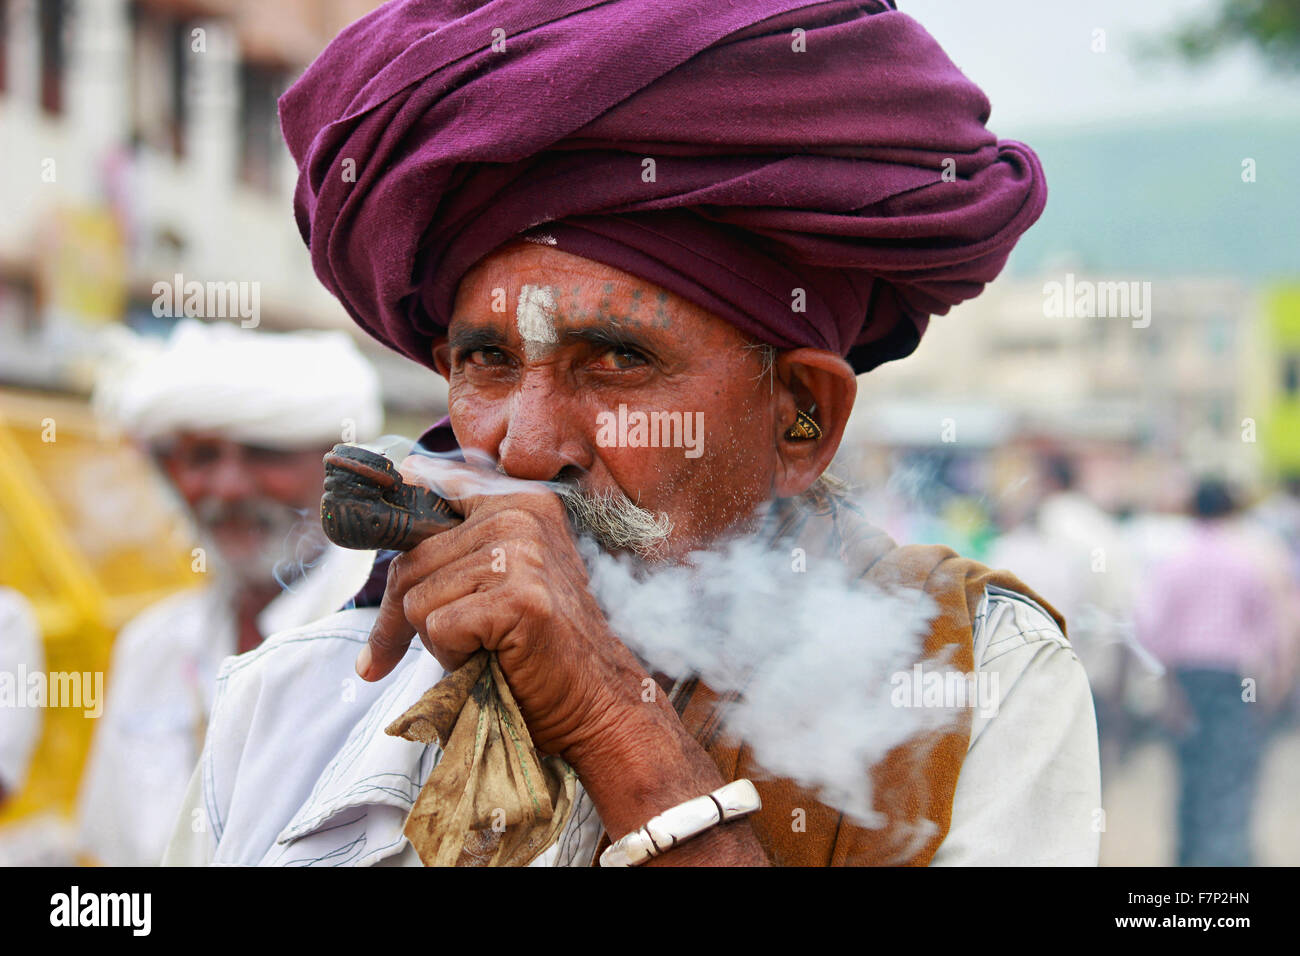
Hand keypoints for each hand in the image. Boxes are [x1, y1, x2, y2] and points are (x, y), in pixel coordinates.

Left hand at [356, 454, 651, 761]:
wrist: (597, 702)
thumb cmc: (539, 646)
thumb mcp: (500, 575)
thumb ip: (455, 541)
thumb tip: (394, 485)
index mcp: (518, 498)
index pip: (428, 488)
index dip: (390, 508)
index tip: (352, 504)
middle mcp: (521, 513)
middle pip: (409, 561)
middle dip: (398, 618)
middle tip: (388, 658)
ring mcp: (522, 552)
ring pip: (418, 598)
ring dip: (438, 640)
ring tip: (484, 649)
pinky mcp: (517, 596)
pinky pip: (437, 628)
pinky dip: (453, 658)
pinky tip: (495, 659)